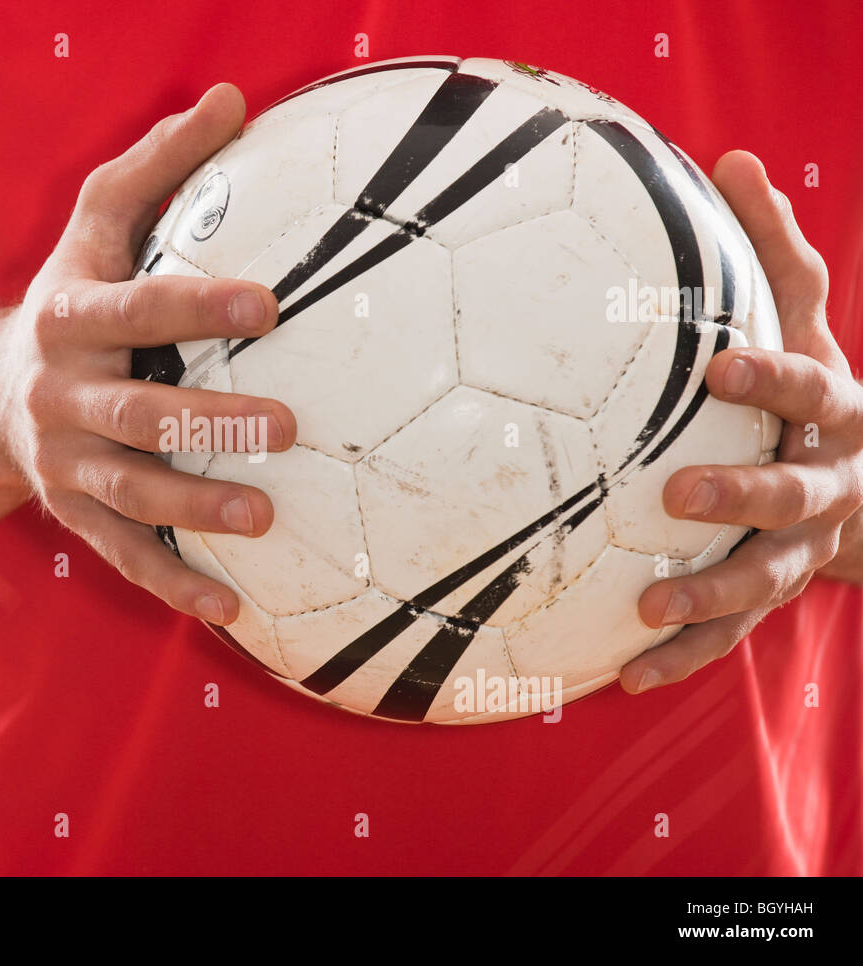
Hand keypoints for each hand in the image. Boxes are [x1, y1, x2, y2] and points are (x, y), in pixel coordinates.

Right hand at [0, 84, 296, 625]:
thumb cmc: (66, 299)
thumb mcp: (94, 225)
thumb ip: (155, 165)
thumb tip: (230, 98)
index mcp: (70, 316)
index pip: (137, 307)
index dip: (197, 304)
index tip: (269, 305)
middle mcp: (61, 393)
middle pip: (138, 413)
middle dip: (210, 422)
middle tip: (289, 427)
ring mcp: (64, 462)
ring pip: (131, 491)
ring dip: (195, 508)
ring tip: (265, 518)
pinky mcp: (73, 513)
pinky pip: (122, 552)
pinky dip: (171, 582)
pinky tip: (230, 606)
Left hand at [621, 151, 862, 692]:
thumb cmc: (816, 395)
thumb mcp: (809, 323)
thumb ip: (774, 252)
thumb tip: (731, 158)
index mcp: (837, 414)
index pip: (810, 388)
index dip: (772, 378)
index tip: (719, 365)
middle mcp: (830, 486)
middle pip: (795, 494)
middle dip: (744, 493)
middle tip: (678, 493)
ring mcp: (804, 551)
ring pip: (765, 579)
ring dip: (709, 597)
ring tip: (646, 609)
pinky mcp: (773, 596)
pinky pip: (731, 637)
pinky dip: (683, 657)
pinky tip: (622, 678)